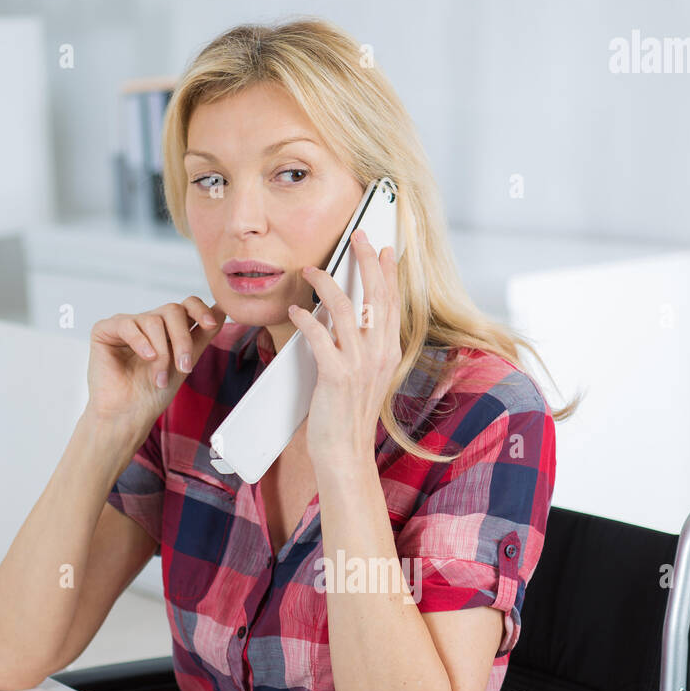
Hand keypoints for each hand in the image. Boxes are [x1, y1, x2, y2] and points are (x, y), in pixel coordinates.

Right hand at [87, 297, 225, 430]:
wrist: (129, 415)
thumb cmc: (152, 394)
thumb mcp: (185, 362)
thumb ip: (202, 335)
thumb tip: (222, 310)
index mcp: (167, 329)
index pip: (185, 305)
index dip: (200, 310)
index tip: (211, 325)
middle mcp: (147, 323)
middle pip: (173, 311)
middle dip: (182, 341)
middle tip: (184, 368)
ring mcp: (127, 324)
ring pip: (154, 320)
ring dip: (162, 352)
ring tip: (158, 377)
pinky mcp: (105, 330)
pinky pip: (128, 325)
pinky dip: (141, 342)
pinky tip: (146, 358)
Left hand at [287, 229, 401, 472]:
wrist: (346, 454)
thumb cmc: (349, 418)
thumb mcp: (364, 379)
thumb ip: (362, 350)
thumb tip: (345, 322)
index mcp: (389, 354)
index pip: (392, 303)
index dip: (388, 273)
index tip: (384, 248)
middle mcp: (380, 355)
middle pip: (377, 296)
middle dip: (366, 261)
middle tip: (357, 236)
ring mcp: (360, 365)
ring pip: (346, 309)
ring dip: (326, 283)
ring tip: (311, 269)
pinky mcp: (337, 376)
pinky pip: (321, 336)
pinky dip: (306, 319)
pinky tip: (296, 310)